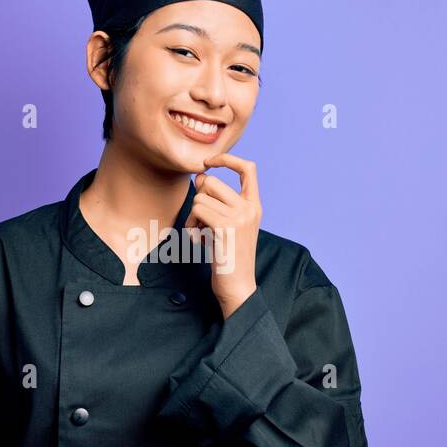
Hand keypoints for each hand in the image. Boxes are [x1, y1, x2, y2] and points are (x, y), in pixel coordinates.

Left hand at [183, 152, 260, 318]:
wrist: (238, 287)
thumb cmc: (228, 258)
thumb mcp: (229, 226)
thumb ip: (219, 202)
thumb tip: (201, 177)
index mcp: (254, 206)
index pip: (248, 167)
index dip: (227, 159)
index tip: (209, 163)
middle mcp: (250, 208)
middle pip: (213, 182)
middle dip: (199, 198)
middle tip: (200, 219)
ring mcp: (240, 217)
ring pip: (201, 197)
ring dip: (193, 216)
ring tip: (201, 234)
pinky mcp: (225, 228)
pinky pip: (197, 211)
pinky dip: (191, 225)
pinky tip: (199, 241)